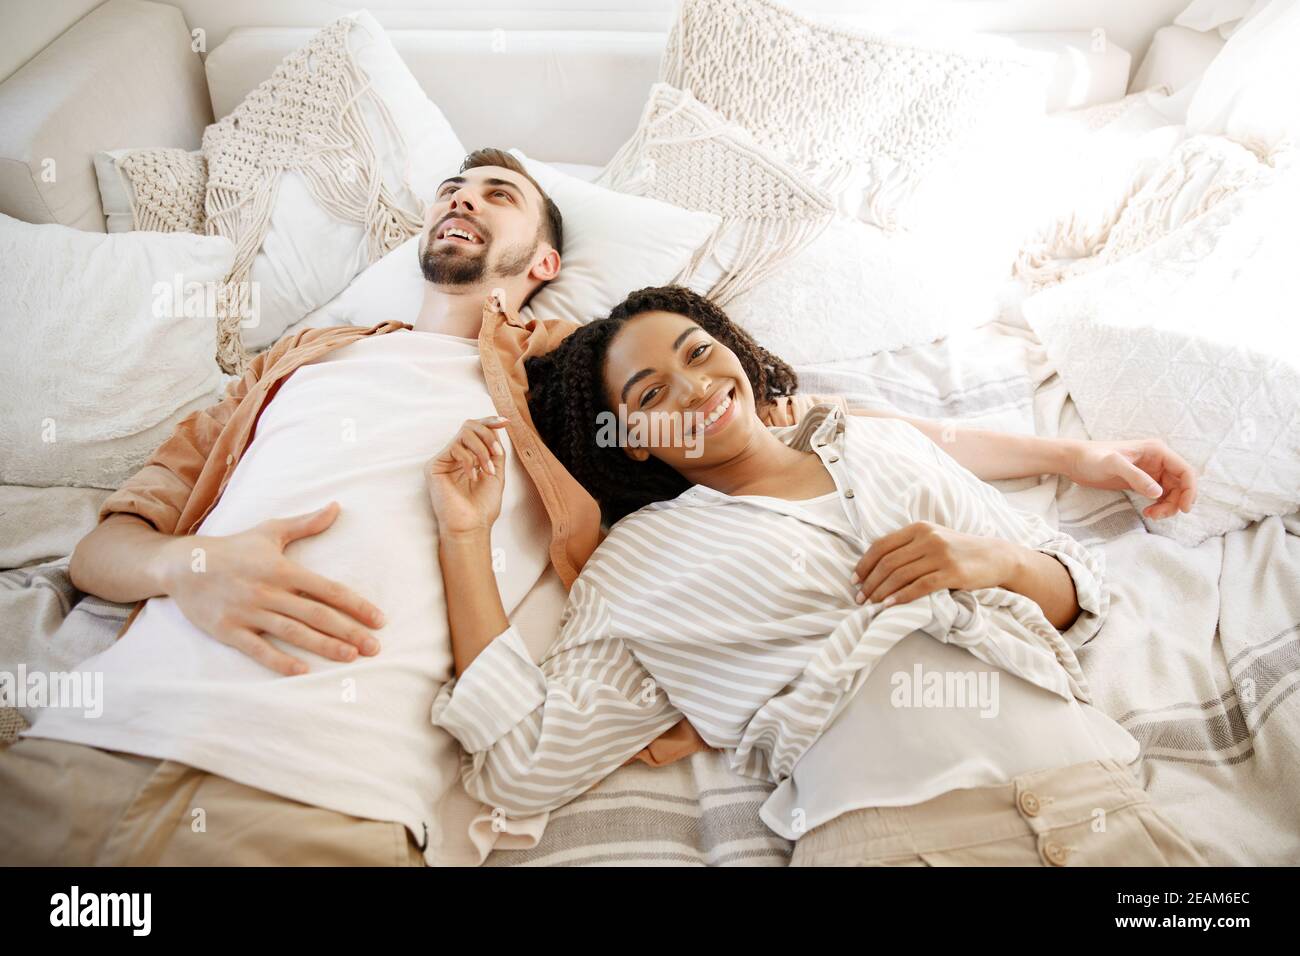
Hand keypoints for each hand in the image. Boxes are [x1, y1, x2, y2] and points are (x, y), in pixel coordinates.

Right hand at [163, 502, 385, 675]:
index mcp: (282, 569)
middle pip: (316, 615)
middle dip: (349, 631)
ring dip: (324, 646)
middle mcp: (269, 592)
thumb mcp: (269, 531)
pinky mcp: (229, 630)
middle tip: (375, 647)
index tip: (380, 619)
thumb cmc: (233, 548)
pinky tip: (303, 672)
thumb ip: (306, 524)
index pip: (328, 589)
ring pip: (293, 633)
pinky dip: (280, 662)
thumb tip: (336, 507)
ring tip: (350, 657)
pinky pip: (258, 649)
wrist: (182, 564)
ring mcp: (249, 613)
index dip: (356, 605)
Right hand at [426, 416, 508, 537]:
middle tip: (497, 454)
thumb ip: (495, 450)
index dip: (490, 422)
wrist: (472, 526)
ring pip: (464, 433)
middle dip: (487, 436)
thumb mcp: (496, 472)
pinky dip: (469, 460)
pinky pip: (455, 448)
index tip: (506, 421)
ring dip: (482, 450)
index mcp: (468, 457)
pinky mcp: (434, 465)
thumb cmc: (483, 505)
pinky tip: (473, 477)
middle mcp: (454, 456)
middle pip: (469, 426)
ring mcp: (444, 460)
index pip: (476, 431)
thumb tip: (495, 428)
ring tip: (487, 471)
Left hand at [850, 521, 1018, 606]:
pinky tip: (889, 605)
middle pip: (888, 562)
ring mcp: (940, 555)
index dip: (865, 564)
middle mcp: (928, 538)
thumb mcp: (933, 539)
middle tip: (860, 598)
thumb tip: (875, 566)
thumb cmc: (959, 551)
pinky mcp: (952, 573)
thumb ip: (909, 546)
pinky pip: (919, 587)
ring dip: (881, 592)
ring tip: (871, 605)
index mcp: (919, 528)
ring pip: (901, 575)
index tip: (855, 579)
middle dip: (870, 582)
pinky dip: (901, 597)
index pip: (881, 545)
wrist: (995, 556)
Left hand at [1061, 438, 1196, 519]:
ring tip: (1150, 514)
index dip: (1190, 490)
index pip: (1185, 471)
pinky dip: (1159, 506)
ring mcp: (1151, 472)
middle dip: (1175, 502)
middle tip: (1157, 515)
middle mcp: (1158, 460)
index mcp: (1157, 451)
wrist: (1074, 461)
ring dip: (1167, 506)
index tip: (1184, 509)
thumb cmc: (1092, 457)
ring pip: (1172, 493)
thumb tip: (1158, 493)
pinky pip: (1161, 496)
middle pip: (1181, 485)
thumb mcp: (1113, 464)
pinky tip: (1147, 512)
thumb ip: (1136, 477)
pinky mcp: (1142, 482)